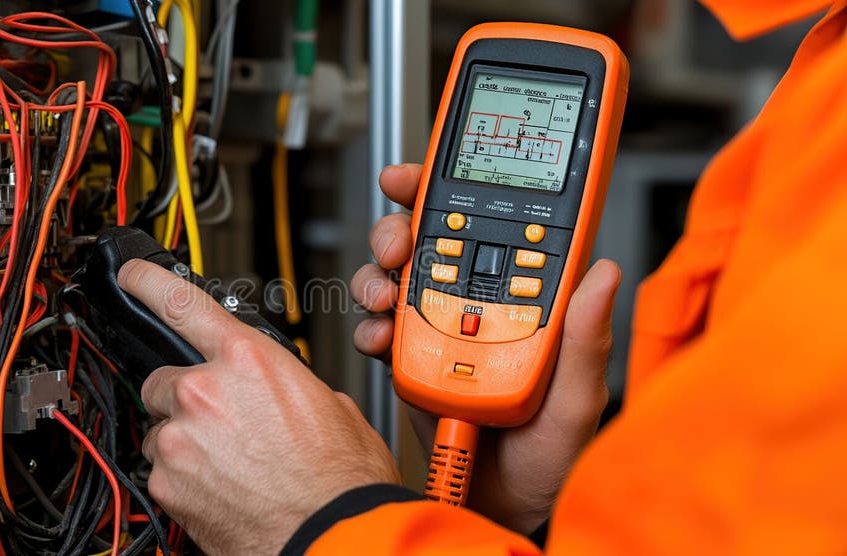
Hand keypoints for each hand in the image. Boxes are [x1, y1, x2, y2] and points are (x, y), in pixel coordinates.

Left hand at [119, 260, 399, 554]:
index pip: (182, 304)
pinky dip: (185, 478)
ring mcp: (180, 440)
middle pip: (167, 379)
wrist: (329, 535)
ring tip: (231, 463)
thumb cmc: (340, 479)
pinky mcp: (166, 484)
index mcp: (248, 360)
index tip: (131, 274)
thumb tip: (280, 392)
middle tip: (224, 422)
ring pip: (162, 428)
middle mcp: (204, 392)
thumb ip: (290, 385)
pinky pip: (163, 470)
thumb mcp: (332, 407)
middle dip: (188, 396)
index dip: (149, 282)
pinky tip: (223, 488)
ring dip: (186, 439)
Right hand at [350, 163, 618, 533]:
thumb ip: (586, 339)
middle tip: (395, 244)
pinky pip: (379, 330)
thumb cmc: (549, 457)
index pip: (491, 228)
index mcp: (526, 300)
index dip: (451, 194)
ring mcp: (441, 332)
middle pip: (428, 243)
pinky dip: (370, 328)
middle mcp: (479, 306)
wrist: (502, 506)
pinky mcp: (412, 360)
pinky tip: (380, 338)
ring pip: (395, 279)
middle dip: (399, 230)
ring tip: (383, 296)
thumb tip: (604, 273)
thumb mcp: (579, 399)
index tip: (418, 178)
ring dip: (377, 278)